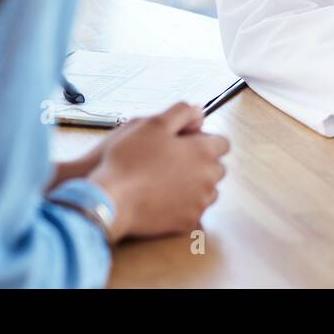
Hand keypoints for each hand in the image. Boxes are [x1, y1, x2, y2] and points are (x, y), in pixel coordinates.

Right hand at [87, 102, 228, 239]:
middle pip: (217, 168)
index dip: (204, 140)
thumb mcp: (153, 123)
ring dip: (195, 185)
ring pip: (208, 191)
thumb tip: (198, 111)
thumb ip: (180, 113)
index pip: (222, 143)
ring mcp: (199, 203)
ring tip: (167, 180)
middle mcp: (208, 178)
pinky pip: (195, 211)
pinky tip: (164, 199)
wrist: (111, 199)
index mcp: (204, 152)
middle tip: (173, 160)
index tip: (186, 142)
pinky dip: (184, 205)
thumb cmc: (129, 159)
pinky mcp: (187, 222)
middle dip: (202, 163)